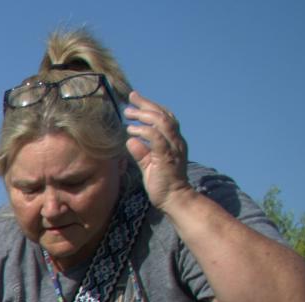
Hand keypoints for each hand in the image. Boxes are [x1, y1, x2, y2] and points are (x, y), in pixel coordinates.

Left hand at [124, 91, 193, 211]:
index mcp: (174, 141)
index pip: (165, 117)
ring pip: (162, 122)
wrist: (175, 199)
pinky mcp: (167, 156)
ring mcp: (173, 148)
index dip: (151, 107)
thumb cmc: (162, 184)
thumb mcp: (149, 165)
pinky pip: (156, 138)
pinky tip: (131, 130)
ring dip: (144, 115)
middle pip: (164, 115)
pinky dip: (144, 131)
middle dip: (146, 105)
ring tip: (128, 113)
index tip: (135, 100)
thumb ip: (141, 153)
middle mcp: (176, 141)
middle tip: (130, 99)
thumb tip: (130, 141)